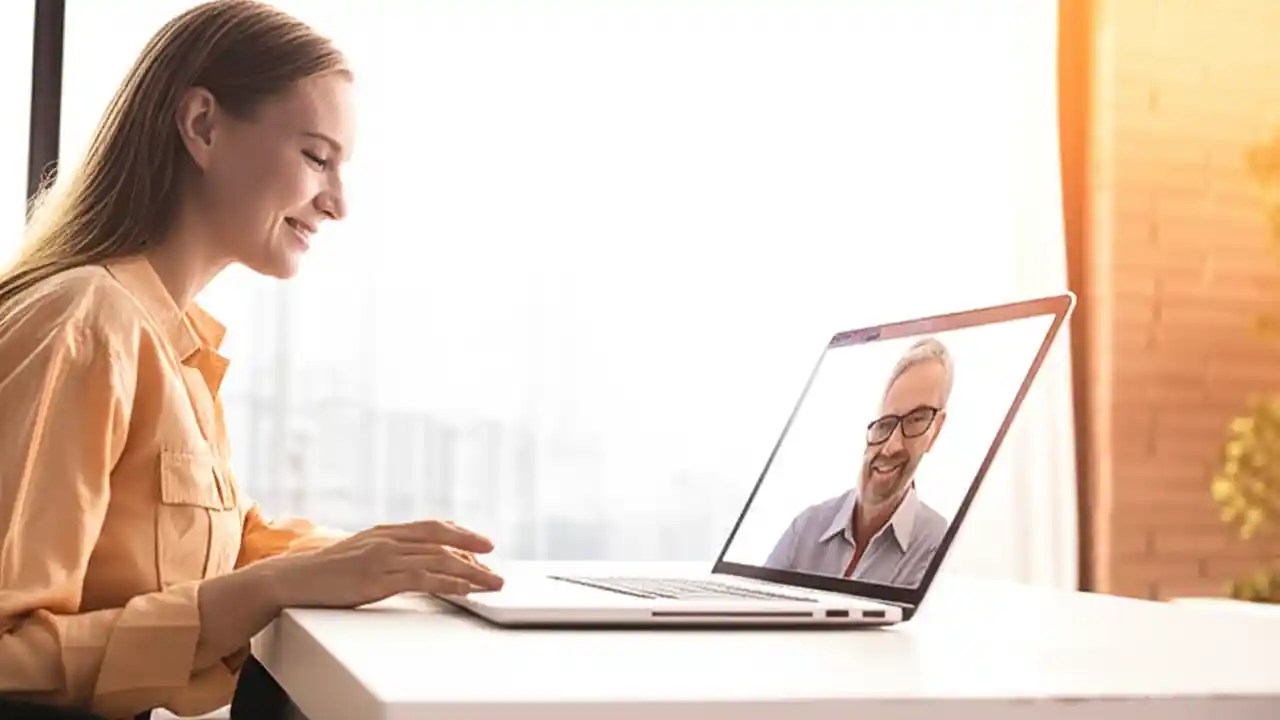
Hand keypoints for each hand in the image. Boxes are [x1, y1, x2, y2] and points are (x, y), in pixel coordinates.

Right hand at [263, 519, 503, 608]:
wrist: (291, 580)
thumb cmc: (325, 572)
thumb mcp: (361, 554)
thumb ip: (387, 553)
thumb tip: (414, 559)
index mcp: (385, 532)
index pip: (432, 527)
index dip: (461, 532)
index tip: (483, 542)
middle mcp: (388, 539)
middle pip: (441, 539)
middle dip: (473, 549)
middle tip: (495, 563)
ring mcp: (383, 557)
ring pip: (438, 558)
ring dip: (471, 571)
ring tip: (491, 582)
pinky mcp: (378, 578)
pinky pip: (423, 578)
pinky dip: (450, 582)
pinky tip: (465, 588)